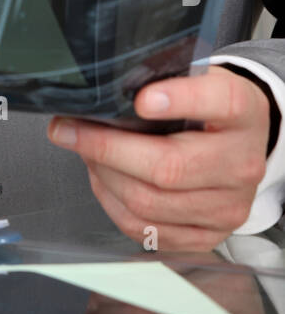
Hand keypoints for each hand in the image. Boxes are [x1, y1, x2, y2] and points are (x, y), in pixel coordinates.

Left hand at [46, 67, 271, 250]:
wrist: (242, 144)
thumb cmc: (208, 108)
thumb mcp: (196, 78)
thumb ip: (160, 79)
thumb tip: (104, 92)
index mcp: (243, 112)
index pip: (220, 102)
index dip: (180, 100)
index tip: (142, 100)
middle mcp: (241, 163)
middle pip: (169, 166)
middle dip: (106, 148)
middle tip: (70, 130)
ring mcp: (227, 206)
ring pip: (149, 202)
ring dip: (104, 176)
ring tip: (86, 153)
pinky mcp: (208, 235)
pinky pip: (146, 230)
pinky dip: (112, 204)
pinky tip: (103, 180)